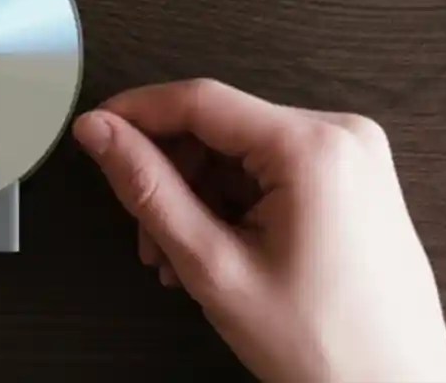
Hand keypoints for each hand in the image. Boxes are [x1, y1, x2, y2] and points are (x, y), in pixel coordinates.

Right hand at [72, 79, 445, 382]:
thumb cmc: (324, 345)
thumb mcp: (214, 265)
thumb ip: (148, 189)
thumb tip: (100, 133)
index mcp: (313, 147)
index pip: (200, 100)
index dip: (135, 112)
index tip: (92, 133)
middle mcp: (342, 136)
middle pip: (220, 127)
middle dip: (170, 176)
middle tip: (145, 235)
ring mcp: (353, 157)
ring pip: (240, 152)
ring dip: (197, 197)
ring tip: (179, 260)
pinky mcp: (353, 180)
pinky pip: (271, 171)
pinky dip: (233, 205)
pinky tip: (216, 251)